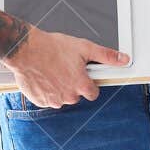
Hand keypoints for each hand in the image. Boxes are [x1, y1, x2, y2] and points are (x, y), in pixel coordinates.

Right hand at [5, 26, 129, 108]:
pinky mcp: (40, 101)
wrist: (26, 50)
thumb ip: (106, 56)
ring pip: (61, 97)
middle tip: (65, 68)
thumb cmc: (53, 48)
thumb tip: (124, 59)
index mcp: (81, 85)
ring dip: (59, 87)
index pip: (93, 93)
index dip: (88, 82)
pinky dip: (46, 90)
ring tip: (52, 70)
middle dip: (72, 84)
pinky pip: (47, 99)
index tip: (82, 74)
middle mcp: (69, 97)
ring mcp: (53, 100)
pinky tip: (43, 77)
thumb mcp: (84, 47)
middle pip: (76, 95)